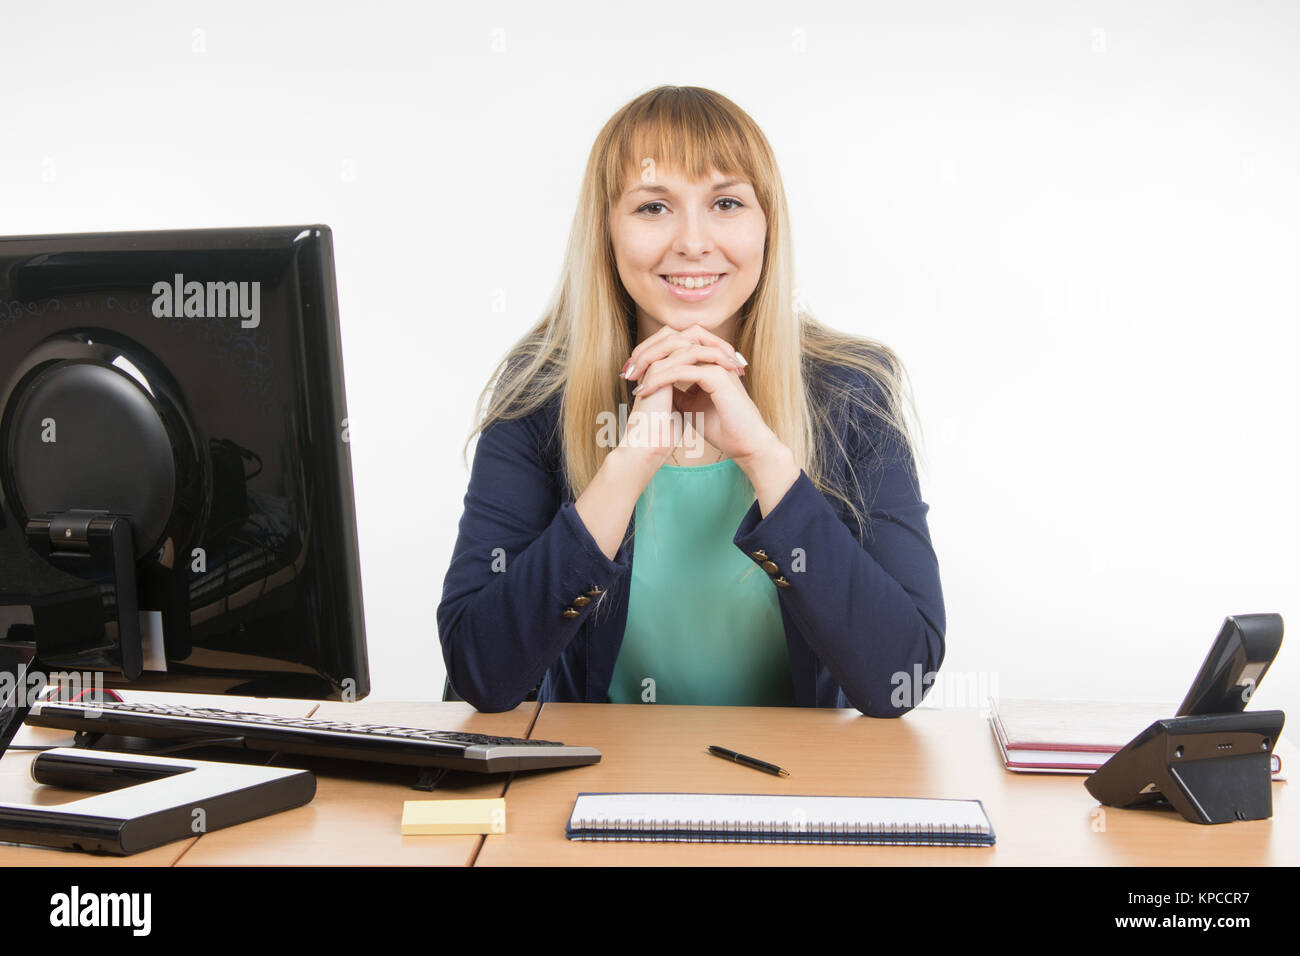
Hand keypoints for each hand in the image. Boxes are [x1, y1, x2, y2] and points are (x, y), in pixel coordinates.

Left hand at [623, 323, 776, 462]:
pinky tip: (646, 390)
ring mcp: (717, 363)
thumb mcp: (691, 406)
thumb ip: (677, 391)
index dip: (651, 352)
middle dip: (648, 351)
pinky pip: (682, 370)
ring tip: (633, 378)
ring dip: (651, 363)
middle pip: (674, 338)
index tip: (631, 370)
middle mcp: (714, 356)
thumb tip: (656, 385)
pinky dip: (661, 379)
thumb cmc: (722, 428)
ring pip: (676, 351)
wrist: (744, 444)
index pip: (675, 343)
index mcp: (709, 360)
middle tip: (628, 369)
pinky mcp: (719, 375)